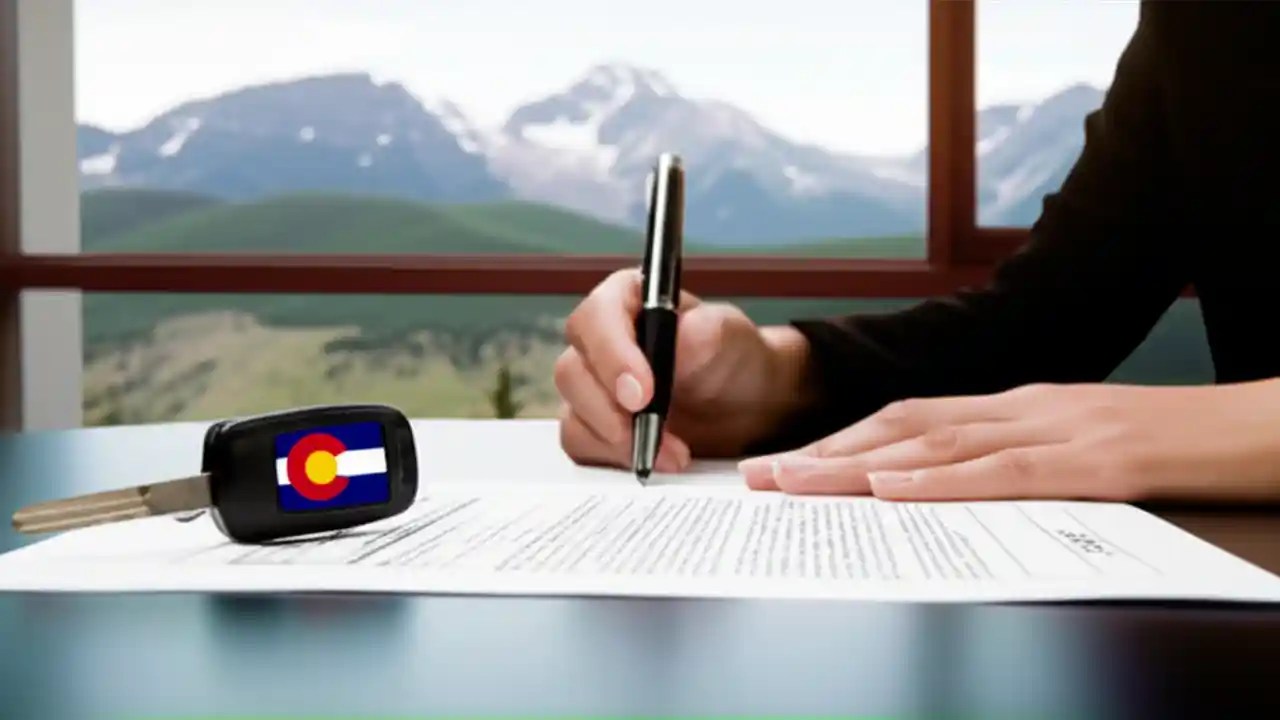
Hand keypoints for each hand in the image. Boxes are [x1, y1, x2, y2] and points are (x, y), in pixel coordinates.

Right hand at [556, 268, 812, 471]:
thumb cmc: (731, 357)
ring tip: (673, 454)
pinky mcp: (593, 426)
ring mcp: (592, 386)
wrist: (743, 404)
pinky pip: (582, 446)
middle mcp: (599, 340)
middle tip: (654, 434)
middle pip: (572, 372)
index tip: (641, 394)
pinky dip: (616, 459)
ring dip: (619, 442)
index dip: (611, 355)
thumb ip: (707, 332)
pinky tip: (656, 460)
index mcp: (626, 299)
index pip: (596, 317)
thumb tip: (680, 337)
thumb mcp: (731, 338)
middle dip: (611, 410)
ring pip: (572, 415)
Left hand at [738, 381, 1279, 502]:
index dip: (840, 438)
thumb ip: (1007, 457)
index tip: (785, 462)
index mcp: (1014, 404)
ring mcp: (1056, 429)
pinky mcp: (1094, 461)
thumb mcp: (1073, 443)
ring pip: (936, 443)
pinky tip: (892, 488)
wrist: (1254, 424)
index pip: (908, 417)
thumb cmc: (1163, 440)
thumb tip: (936, 483)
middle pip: (903, 425)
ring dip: (857, 465)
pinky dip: (940, 479)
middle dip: (825, 451)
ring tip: (795, 483)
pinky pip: (1002, 471)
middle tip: (758, 477)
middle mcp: (1021, 407)